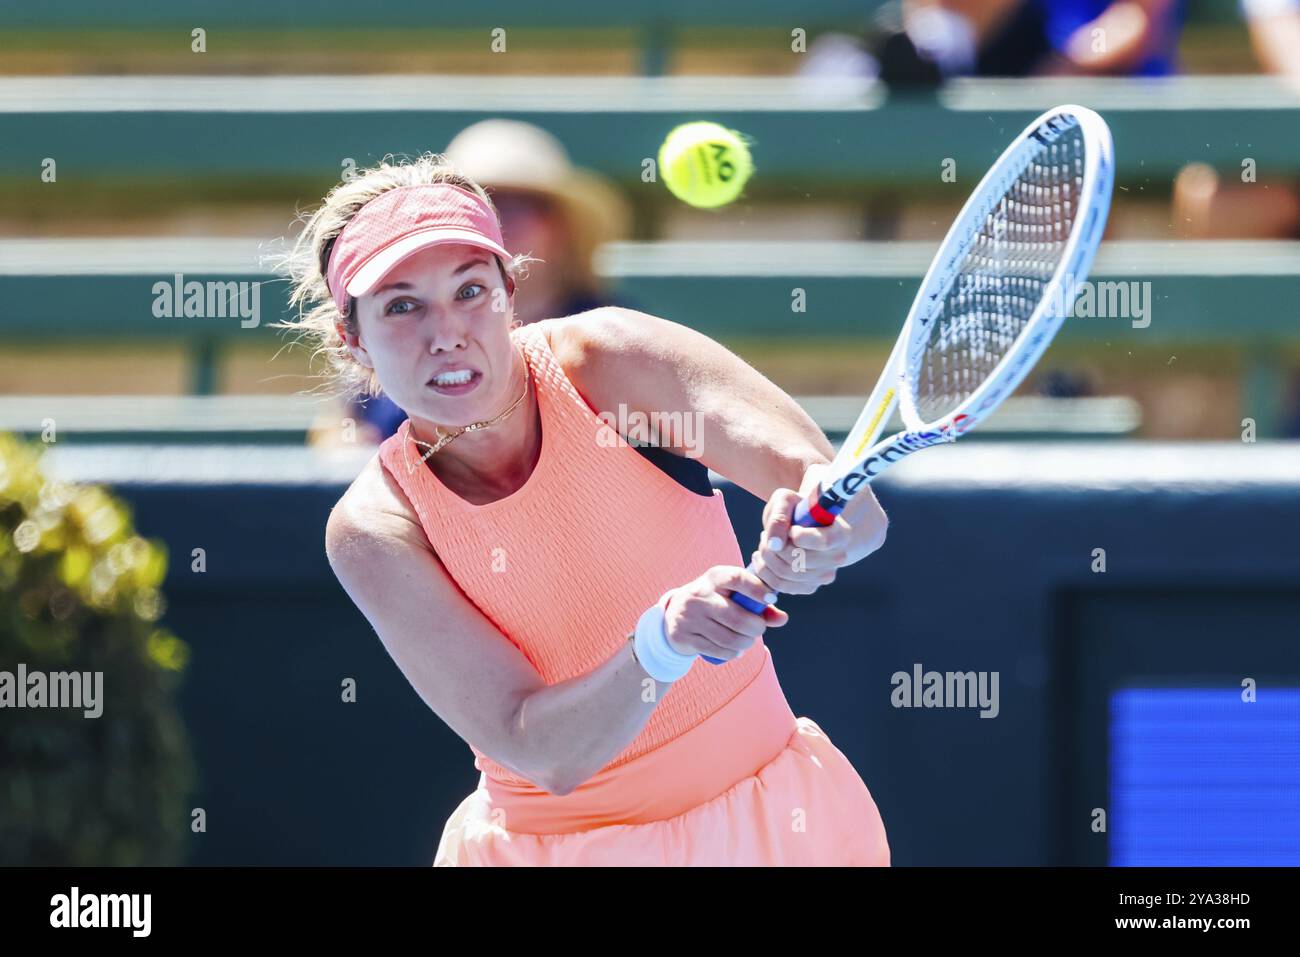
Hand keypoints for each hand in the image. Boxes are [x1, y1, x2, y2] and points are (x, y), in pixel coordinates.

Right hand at [662, 566, 788, 661]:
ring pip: (730, 638)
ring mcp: (689, 616)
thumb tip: (782, 619)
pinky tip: (734, 649)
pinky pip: (718, 650)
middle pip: (738, 617)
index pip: (738, 578)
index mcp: (713, 577)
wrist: (673, 615)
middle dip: (756, 628)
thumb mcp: (731, 595)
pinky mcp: (684, 636)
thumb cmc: (713, 602)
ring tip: (747, 641)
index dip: (757, 589)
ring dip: (746, 643)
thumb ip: (758, 604)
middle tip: (758, 629)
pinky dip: (732, 653)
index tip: (771, 599)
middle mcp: (699, 595)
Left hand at [749, 463, 887, 597]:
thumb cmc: (795, 508)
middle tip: (765, 535)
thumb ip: (779, 517)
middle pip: (798, 560)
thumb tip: (775, 544)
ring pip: (786, 574)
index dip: (799, 536)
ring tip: (764, 544)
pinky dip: (766, 573)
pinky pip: (782, 587)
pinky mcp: (810, 586)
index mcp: (841, 533)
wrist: (799, 523)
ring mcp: (825, 575)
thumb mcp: (785, 500)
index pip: (822, 542)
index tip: (791, 528)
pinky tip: (763, 559)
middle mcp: (838, 557)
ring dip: (766, 559)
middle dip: (773, 548)